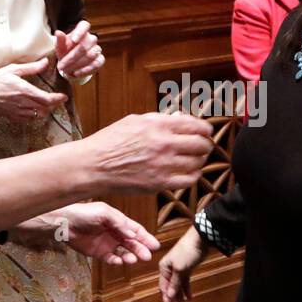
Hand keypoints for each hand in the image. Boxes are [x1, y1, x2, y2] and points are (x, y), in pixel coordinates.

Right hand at [0, 58, 67, 120]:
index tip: (64, 97)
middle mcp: (24, 104)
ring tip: (45, 103)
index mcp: (25, 91)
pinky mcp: (12, 117)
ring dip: (44, 110)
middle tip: (56, 98)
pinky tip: (32, 109)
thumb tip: (46, 62)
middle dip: (53, 104)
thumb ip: (32, 67)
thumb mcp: (13, 69)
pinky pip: (28, 119)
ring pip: (38, 115)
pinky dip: (34, 115)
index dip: (58, 99)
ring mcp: (18, 112)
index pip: (48, 99)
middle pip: (46, 109)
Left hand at [17, 202, 158, 264]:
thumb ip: (119, 223)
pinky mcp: (98, 253)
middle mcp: (115, 233)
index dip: (145, 238)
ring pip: (123, 252)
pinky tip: (120, 261)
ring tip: (132, 260)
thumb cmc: (83, 213)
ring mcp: (107, 243)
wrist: (64, 223)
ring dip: (130, 256)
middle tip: (147, 256)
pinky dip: (116, 261)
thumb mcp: (104, 213)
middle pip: (132, 243)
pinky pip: (111, 259)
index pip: (135, 230)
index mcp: (118, 221)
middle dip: (140, 249)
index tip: (154, 245)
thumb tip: (133, 235)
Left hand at [56, 20, 103, 79]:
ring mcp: (97, 49)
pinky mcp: (100, 60)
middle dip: (71, 57)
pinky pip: (96, 64)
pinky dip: (86, 70)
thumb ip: (60, 40)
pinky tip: (76, 73)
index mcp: (82, 30)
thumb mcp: (60, 46)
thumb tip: (58, 32)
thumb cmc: (65, 51)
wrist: (71, 63)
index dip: (80, 32)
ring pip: (90, 55)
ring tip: (66, 70)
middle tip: (61, 66)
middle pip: (84, 46)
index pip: (84, 26)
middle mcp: (91, 39)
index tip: (73, 40)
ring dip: (77, 64)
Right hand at [82, 112, 213, 193]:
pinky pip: (189, 180)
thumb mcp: (135, 121)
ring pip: (198, 162)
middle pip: (202, 144)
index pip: (196, 126)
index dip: (206, 129)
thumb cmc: (110, 142)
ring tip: (195, 159)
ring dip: (199, 160)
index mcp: (159, 125)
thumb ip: (160, 119)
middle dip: (206, 145)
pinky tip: (188, 173)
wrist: (94, 165)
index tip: (206, 132)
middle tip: (204, 146)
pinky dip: (193, 176)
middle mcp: (164, 144)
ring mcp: (164, 165)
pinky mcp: (160, 183)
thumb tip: (179, 119)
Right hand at [158, 226, 207, 301]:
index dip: (167, 298)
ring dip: (180, 296)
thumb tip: (169, 295)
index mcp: (164, 268)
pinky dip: (186, 289)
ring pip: (178, 286)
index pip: (163, 287)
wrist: (201, 239)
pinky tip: (190, 297)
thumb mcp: (180, 269)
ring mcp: (178, 269)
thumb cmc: (188, 252)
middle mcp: (169, 269)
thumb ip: (174, 283)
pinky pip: (185, 281)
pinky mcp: (187, 268)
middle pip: (170, 287)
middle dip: (174, 299)